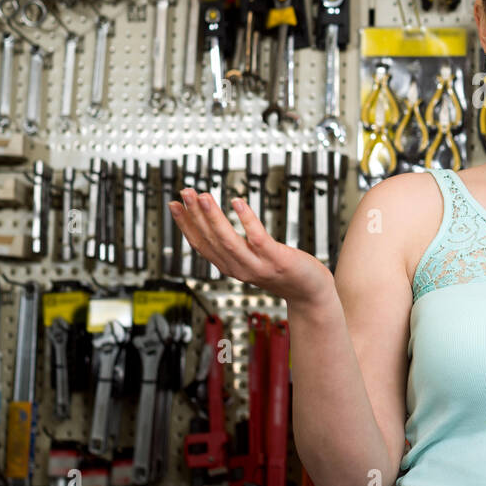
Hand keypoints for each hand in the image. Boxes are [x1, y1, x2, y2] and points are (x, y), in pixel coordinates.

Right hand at [168, 188, 334, 306]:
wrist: (310, 293)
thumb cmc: (285, 272)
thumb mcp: (252, 261)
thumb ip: (235, 248)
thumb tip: (216, 226)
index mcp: (230, 267)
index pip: (201, 245)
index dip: (186, 225)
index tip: (175, 205)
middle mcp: (239, 268)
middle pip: (211, 240)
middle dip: (195, 215)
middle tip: (185, 192)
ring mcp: (258, 265)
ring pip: (228, 240)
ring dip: (213, 217)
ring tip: (203, 196)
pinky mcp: (276, 259)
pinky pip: (257, 238)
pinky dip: (246, 219)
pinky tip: (238, 202)